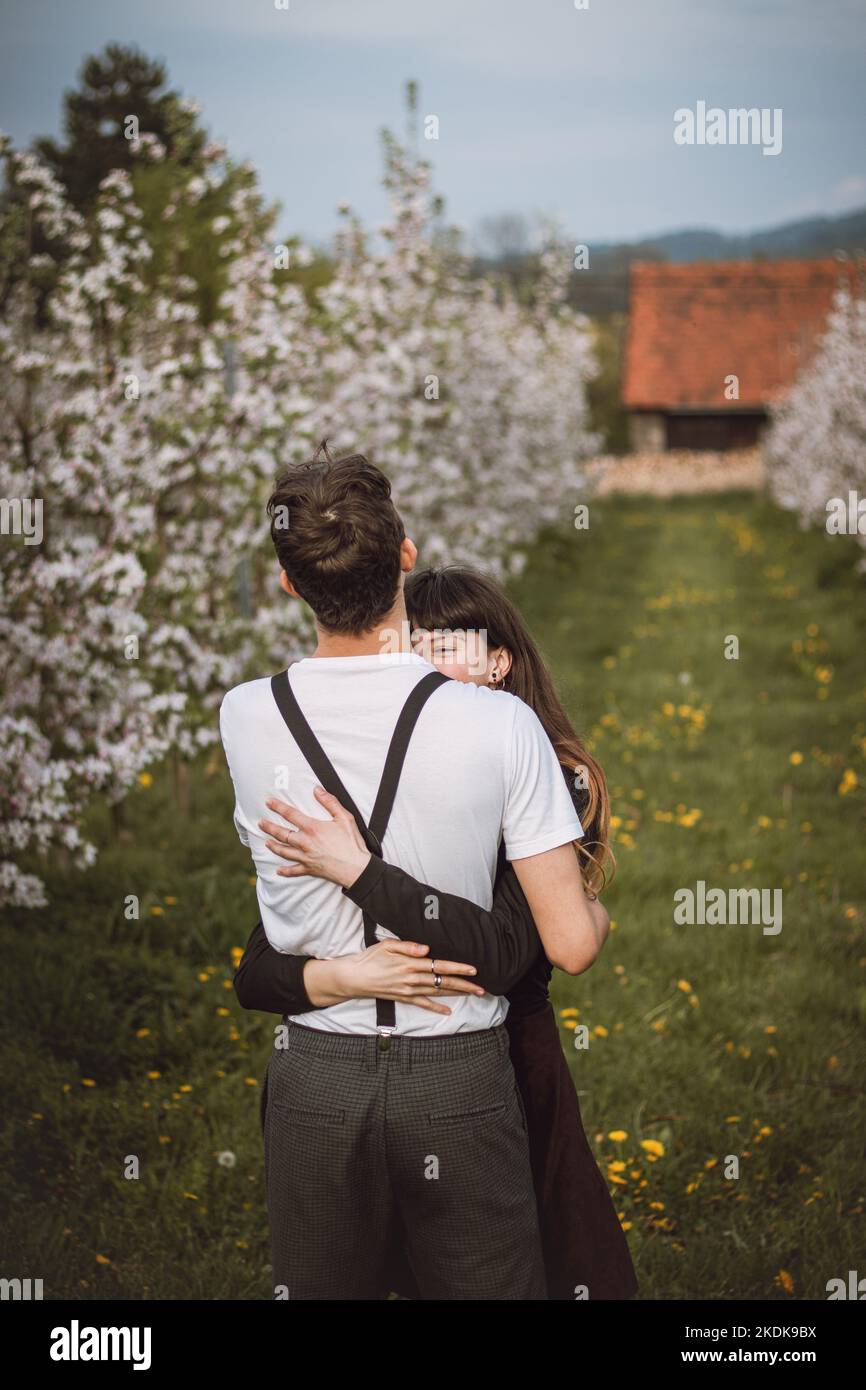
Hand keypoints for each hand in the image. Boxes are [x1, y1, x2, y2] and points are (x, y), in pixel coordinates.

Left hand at [259, 786, 370, 887]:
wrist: (356, 868)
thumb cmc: (352, 843)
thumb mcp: (344, 817)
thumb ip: (329, 802)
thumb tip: (317, 790)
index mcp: (312, 828)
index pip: (290, 814)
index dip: (278, 807)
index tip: (269, 802)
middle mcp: (304, 842)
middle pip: (281, 833)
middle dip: (269, 827)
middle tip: (261, 823)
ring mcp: (305, 857)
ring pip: (284, 851)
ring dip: (273, 846)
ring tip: (266, 842)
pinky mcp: (309, 869)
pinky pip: (294, 871)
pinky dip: (285, 871)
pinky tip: (278, 870)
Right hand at [308, 940, 485, 1015]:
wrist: (354, 977)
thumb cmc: (370, 958)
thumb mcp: (387, 945)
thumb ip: (408, 946)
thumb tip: (426, 950)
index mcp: (410, 963)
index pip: (439, 965)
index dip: (457, 968)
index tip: (473, 969)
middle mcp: (412, 979)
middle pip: (443, 982)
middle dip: (464, 984)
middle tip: (482, 988)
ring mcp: (408, 990)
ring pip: (437, 993)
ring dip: (456, 994)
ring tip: (472, 994)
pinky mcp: (403, 998)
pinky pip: (423, 1004)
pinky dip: (436, 1009)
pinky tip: (448, 1012)